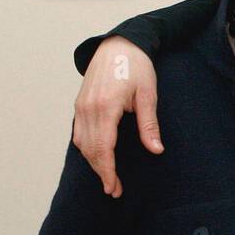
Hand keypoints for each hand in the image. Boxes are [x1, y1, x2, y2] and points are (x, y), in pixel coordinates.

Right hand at [72, 36, 161, 197]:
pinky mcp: (80, 104)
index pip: (103, 148)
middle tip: (114, 190)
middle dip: (101, 172)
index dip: (107, 171)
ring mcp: (81, 106)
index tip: (114, 188)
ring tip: (108, 177)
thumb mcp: (148, 94)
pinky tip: (98, 157)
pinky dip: (87, 149)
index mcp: (106, 106)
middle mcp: (88, 108)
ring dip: (93, 163)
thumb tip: (156, 149)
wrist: (118, 44)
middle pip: (90, 150)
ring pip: (82, 143)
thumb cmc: (136, 66)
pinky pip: (79, 133)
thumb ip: (149, 124)